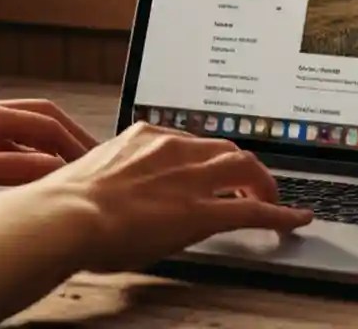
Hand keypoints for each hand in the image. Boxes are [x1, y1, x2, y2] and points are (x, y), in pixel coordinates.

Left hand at [0, 99, 97, 199]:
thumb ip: (6, 169)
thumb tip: (50, 169)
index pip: (46, 124)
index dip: (75, 143)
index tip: (97, 162)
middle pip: (40, 116)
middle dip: (70, 135)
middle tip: (94, 158)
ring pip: (22, 126)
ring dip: (49, 142)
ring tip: (69, 164)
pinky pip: (4, 138)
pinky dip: (26, 150)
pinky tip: (28, 169)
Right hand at [0, 121, 313, 272]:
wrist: (64, 217)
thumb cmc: (66, 205)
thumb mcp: (95, 177)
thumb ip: (117, 178)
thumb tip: (118, 194)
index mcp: (144, 136)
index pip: (191, 141)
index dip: (209, 157)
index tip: (213, 167)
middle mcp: (173, 148)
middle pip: (225, 148)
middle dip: (243, 167)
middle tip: (252, 186)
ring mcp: (190, 178)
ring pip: (245, 168)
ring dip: (263, 184)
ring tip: (273, 201)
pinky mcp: (201, 210)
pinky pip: (252, 209)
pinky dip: (279, 213)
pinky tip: (294, 220)